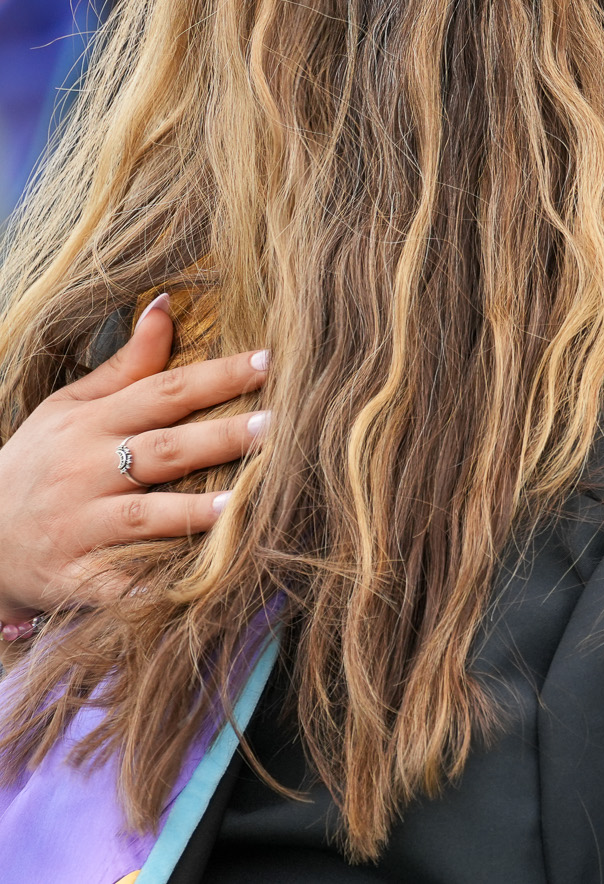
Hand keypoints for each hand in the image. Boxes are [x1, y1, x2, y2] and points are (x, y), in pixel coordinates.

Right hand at [0, 294, 268, 630]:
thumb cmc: (38, 462)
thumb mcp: (70, 407)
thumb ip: (128, 365)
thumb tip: (167, 305)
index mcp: (91, 424)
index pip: (163, 392)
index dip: (216, 376)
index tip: (269, 361)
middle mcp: (86, 472)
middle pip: (163, 450)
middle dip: (219, 437)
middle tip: (276, 426)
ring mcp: (79, 526)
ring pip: (141, 517)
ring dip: (190, 512)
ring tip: (238, 503)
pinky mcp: (72, 576)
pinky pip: (117, 584)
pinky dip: (151, 587)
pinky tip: (192, 585)